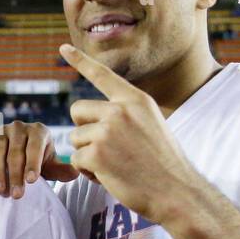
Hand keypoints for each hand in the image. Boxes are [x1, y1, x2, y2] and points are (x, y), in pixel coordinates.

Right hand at [0, 120, 78, 197]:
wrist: (18, 151)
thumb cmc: (37, 160)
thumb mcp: (50, 164)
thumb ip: (61, 170)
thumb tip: (75, 173)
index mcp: (39, 131)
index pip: (35, 146)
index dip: (33, 163)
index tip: (31, 181)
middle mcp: (20, 127)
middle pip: (16, 151)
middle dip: (15, 174)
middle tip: (16, 195)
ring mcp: (2, 129)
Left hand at [58, 44, 203, 222]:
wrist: (176, 191)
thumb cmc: (163, 164)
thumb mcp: (151, 125)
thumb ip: (126, 116)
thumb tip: (94, 119)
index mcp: (136, 100)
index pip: (102, 75)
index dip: (80, 60)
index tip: (63, 47)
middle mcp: (120, 110)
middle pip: (77, 110)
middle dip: (83, 130)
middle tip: (105, 148)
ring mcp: (107, 131)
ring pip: (75, 138)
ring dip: (87, 155)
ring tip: (115, 165)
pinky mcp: (97, 154)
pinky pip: (76, 160)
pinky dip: (88, 172)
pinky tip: (110, 176)